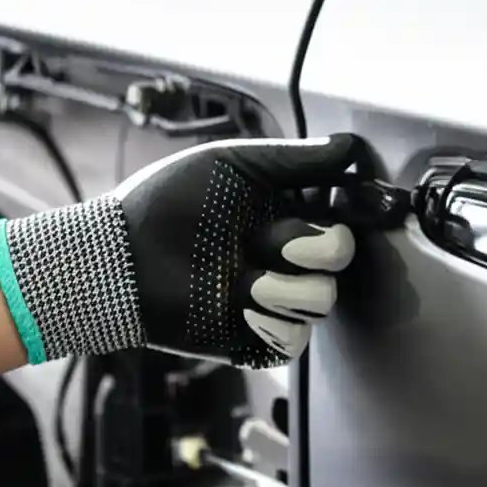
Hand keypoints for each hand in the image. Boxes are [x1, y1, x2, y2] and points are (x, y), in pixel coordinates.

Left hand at [0, 134, 358, 366]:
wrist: (121, 260)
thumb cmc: (168, 203)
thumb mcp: (235, 164)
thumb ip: (299, 159)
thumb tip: (353, 147)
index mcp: (287, 210)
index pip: (346, 210)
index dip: (359, 208)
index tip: (364, 201)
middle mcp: (288, 254)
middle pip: (344, 254)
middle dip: (310, 245)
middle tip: (265, 238)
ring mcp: (276, 298)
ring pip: (324, 299)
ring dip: (282, 286)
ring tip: (238, 277)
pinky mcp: (259, 339)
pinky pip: (296, 339)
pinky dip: (267, 321)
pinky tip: (235, 305)